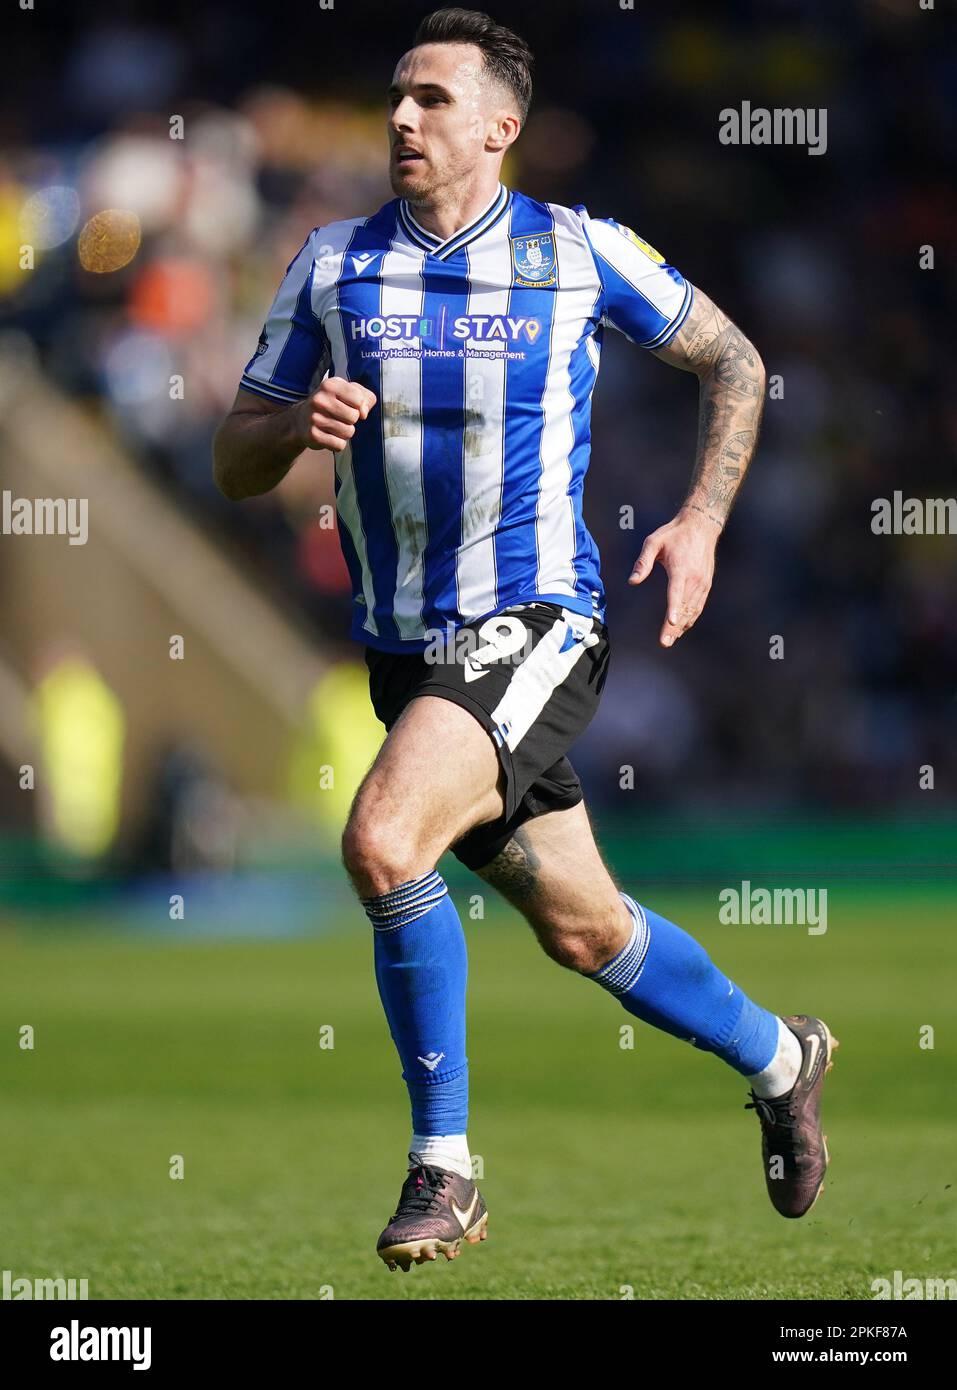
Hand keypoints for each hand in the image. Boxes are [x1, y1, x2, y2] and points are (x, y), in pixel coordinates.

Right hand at [295, 378, 376, 451]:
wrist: (301, 419)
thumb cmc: (331, 404)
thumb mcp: (348, 392)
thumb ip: (365, 397)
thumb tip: (364, 413)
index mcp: (330, 385)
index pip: (359, 399)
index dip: (358, 406)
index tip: (348, 405)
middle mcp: (320, 399)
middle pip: (354, 417)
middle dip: (351, 420)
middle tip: (339, 417)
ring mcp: (315, 418)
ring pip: (348, 432)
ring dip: (345, 432)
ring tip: (334, 426)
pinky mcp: (313, 435)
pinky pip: (339, 445)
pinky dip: (338, 443)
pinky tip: (329, 436)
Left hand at [628, 507, 720, 646]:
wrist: (701, 525)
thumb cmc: (673, 534)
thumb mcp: (653, 542)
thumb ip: (643, 562)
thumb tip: (633, 581)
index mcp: (681, 569)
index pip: (676, 593)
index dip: (674, 609)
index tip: (672, 623)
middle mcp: (694, 578)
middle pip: (684, 607)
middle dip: (674, 627)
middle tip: (665, 643)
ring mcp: (702, 582)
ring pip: (692, 609)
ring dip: (682, 626)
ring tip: (671, 640)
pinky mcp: (706, 584)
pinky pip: (698, 605)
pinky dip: (691, 618)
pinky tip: (682, 628)